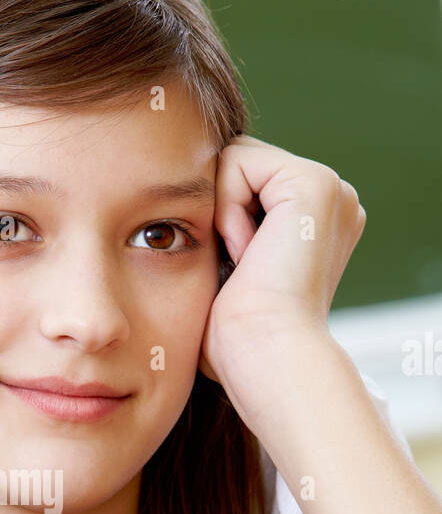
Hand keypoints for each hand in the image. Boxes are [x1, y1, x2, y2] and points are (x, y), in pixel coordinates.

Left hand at [199, 134, 366, 416]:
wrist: (262, 354)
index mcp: (316, 224)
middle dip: (219, 211)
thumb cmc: (237, 337)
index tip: (234, 272)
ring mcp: (330, 188)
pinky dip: (226, 207)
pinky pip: (237, 161)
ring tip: (244, 262)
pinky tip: (246, 251)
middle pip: (238, 164)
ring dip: (221, 213)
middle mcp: (332, 202)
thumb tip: (181, 216)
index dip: (218, 219)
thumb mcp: (228, 276)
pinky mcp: (314, 182)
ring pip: (234, 159)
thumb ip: (223, 235)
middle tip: (238, 267)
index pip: (244, 184)